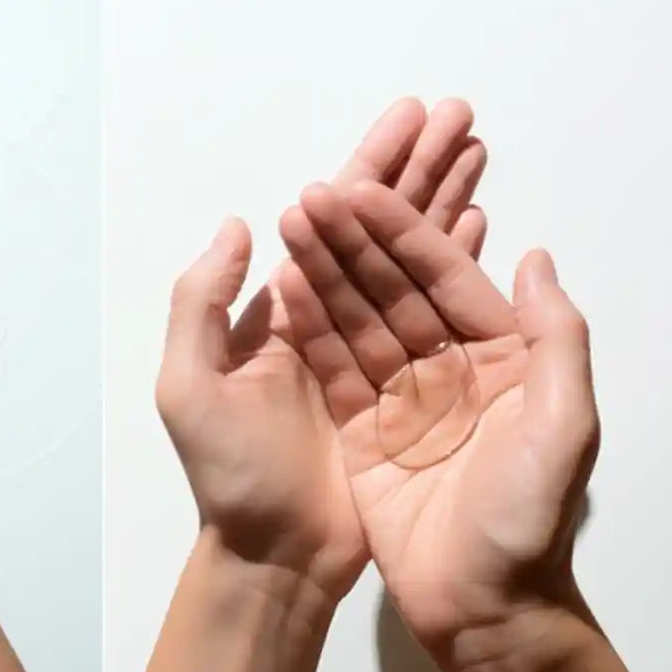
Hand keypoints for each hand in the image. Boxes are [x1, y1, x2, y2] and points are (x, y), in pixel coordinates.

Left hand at [155, 98, 490, 598]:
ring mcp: (371, 350)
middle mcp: (328, 318)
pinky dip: (453, 269)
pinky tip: (481, 231)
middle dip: (418, 170)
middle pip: (380, 228)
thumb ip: (202, 302)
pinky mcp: (405, 385)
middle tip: (458, 115)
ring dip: (444, 205)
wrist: (276, 555)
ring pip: (411, 260)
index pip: (334, 221)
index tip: (409, 117)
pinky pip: (431, 313)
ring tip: (478, 154)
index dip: (372, 166)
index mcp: (281, 310)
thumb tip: (239, 224)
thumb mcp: (190, 386)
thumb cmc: (230, 476)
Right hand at [278, 182, 600, 666]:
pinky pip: (333, 370)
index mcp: (500, 358)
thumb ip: (556, 337)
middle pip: (393, 291)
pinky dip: (309, 330)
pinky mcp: (361, 431)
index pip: (445, 279)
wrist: (482, 607)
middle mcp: (447, 368)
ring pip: (357, 322)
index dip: (404, 233)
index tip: (363, 190)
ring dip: (325, 273)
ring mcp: (400, 399)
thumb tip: (533, 256)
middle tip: (311, 197)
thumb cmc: (527, 518)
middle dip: (353, 243)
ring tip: (290, 227)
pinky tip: (284, 289)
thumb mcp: (565, 423)